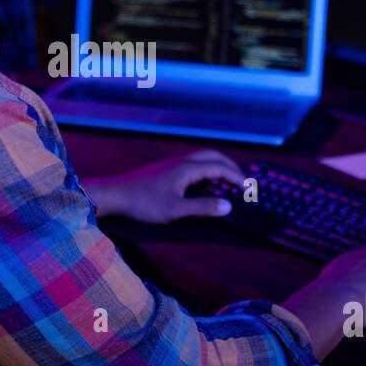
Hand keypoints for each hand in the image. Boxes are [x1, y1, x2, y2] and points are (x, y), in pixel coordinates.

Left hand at [82, 149, 244, 223]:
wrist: (115, 195)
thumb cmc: (144, 203)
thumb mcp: (176, 210)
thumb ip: (203, 207)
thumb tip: (229, 206)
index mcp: (187, 168)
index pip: (219, 167)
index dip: (237, 177)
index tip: (249, 188)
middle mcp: (182, 161)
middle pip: (213, 156)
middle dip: (231, 166)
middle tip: (242, 180)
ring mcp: (172, 163)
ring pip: (202, 157)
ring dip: (218, 166)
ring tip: (227, 181)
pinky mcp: (165, 169)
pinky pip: (193, 162)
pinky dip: (207, 169)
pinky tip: (204, 183)